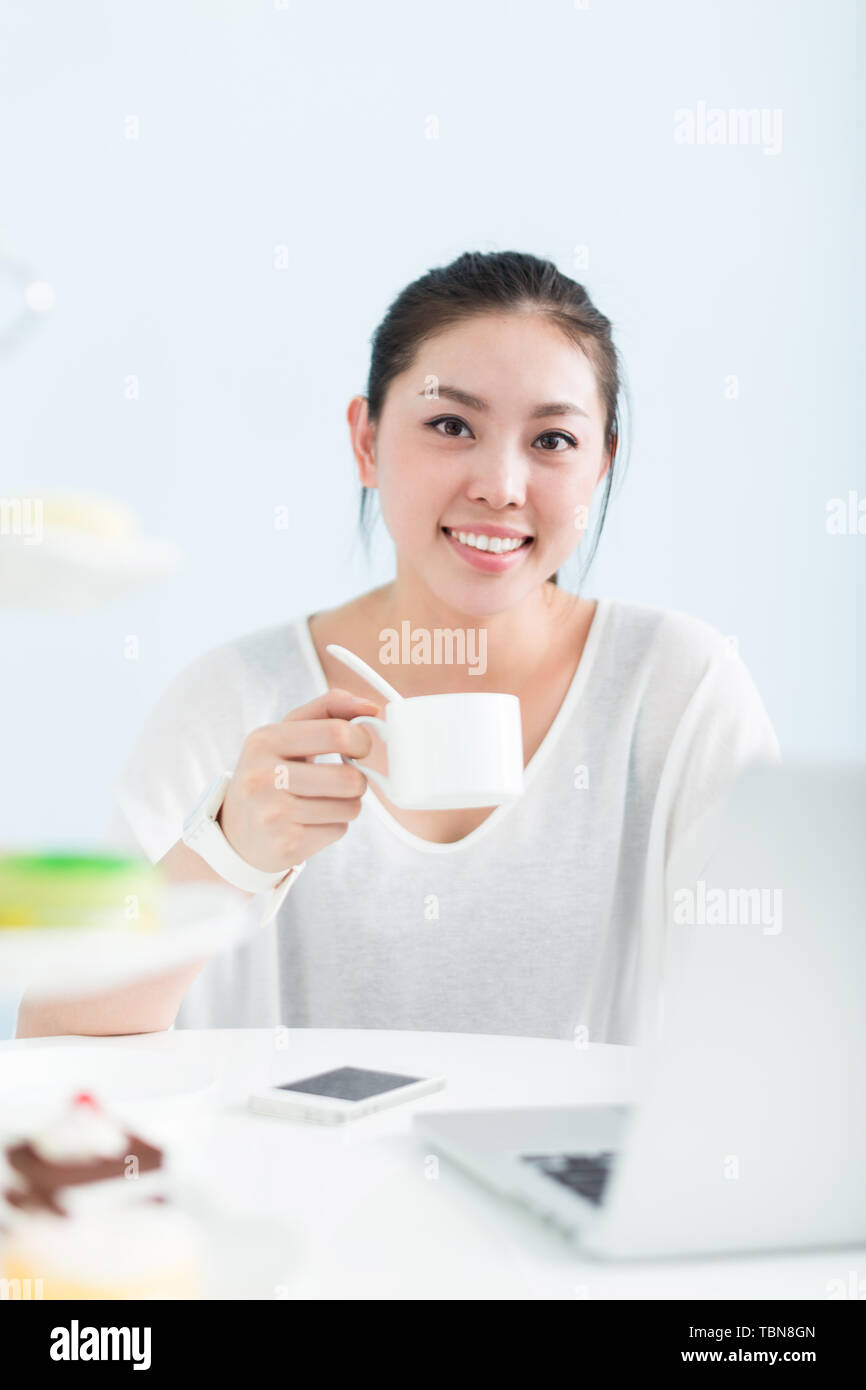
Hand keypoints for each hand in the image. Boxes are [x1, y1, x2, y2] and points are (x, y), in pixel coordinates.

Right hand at [217, 689, 379, 871]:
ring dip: (347, 805)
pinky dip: (333, 826)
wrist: (235, 832)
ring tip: (322, 802)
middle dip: (358, 780)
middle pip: (349, 778)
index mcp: (265, 740)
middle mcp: (263, 776)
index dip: (362, 740)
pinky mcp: (286, 844)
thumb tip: (372, 707)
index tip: (359, 748)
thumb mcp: (287, 733)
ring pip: (350, 807)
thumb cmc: (272, 773)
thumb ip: (328, 709)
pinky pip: (338, 829)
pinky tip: (310, 823)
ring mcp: (273, 813)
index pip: (336, 733)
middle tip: (345, 780)